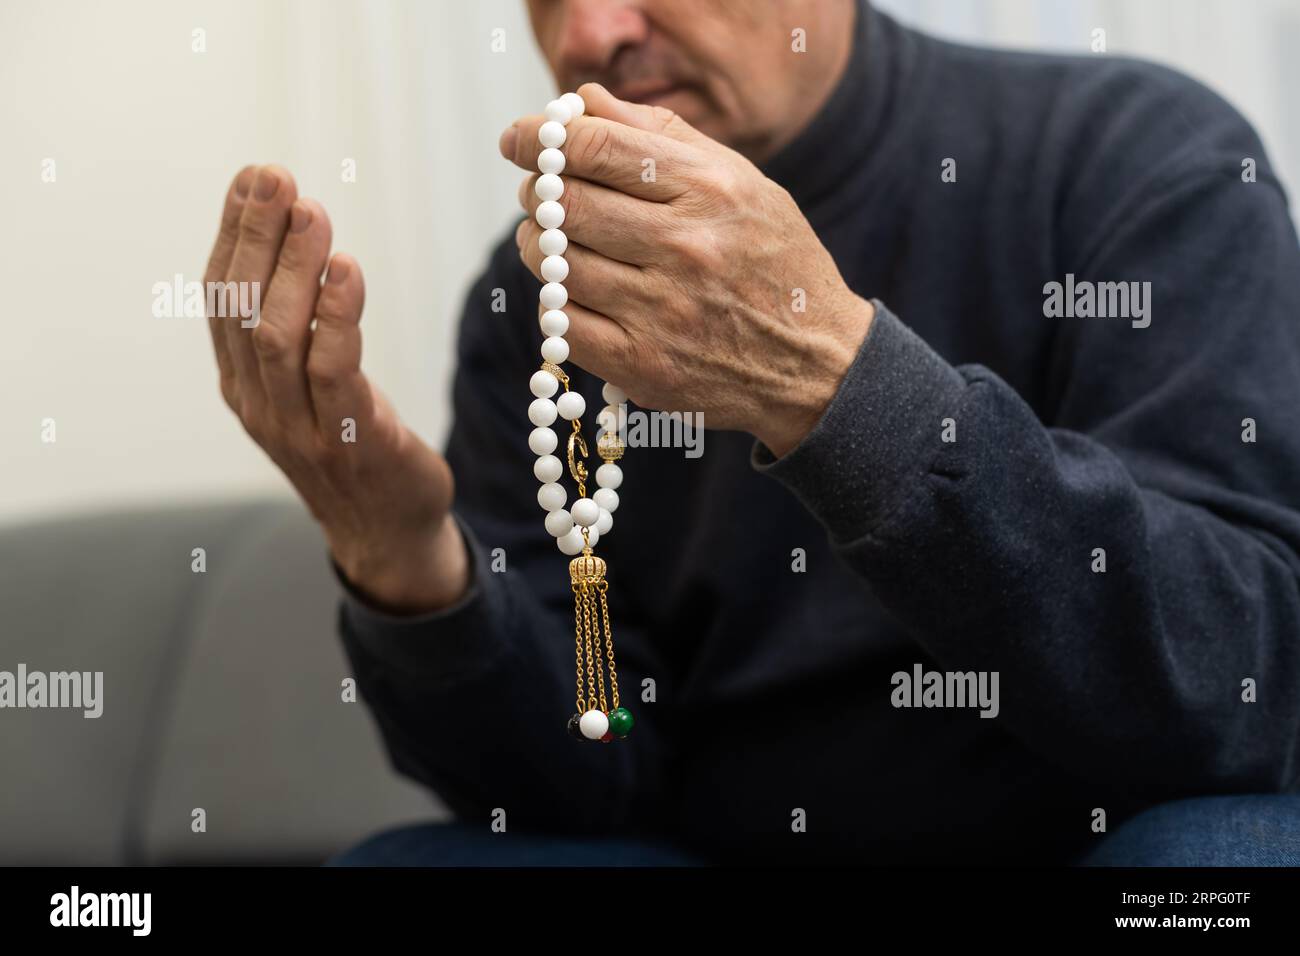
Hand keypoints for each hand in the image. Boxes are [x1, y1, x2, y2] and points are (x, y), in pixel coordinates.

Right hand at [204, 165, 466, 612]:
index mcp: (242, 383)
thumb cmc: (355, 442)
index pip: (222, 297)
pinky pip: (332, 371)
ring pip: (278, 335)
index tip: (251, 177)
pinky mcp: (349, 441)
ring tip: (313, 211)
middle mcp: (257, 403)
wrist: (386, 530)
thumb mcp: (312, 382)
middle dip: (254, 236)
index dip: (233, 234)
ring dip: (293, 268)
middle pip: (241, 308)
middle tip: (274, 176)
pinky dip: (337, 317)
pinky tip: (347, 271)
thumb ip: (297, 323)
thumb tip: (296, 236)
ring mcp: (297, 427)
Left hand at [500, 83, 873, 457]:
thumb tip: (584, 102)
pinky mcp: (642, 363)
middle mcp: (685, 247)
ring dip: (537, 247)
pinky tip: (575, 291)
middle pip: (564, 203)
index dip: (539, 137)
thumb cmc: (772, 261)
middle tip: (537, 192)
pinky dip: (557, 301)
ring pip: (555, 263)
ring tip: (554, 242)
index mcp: (709, 190)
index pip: (595, 148)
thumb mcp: (740, 182)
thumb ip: (661, 136)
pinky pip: (562, 322)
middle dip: (536, 191)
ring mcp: (661, 310)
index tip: (518, 138)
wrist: (816, 362)